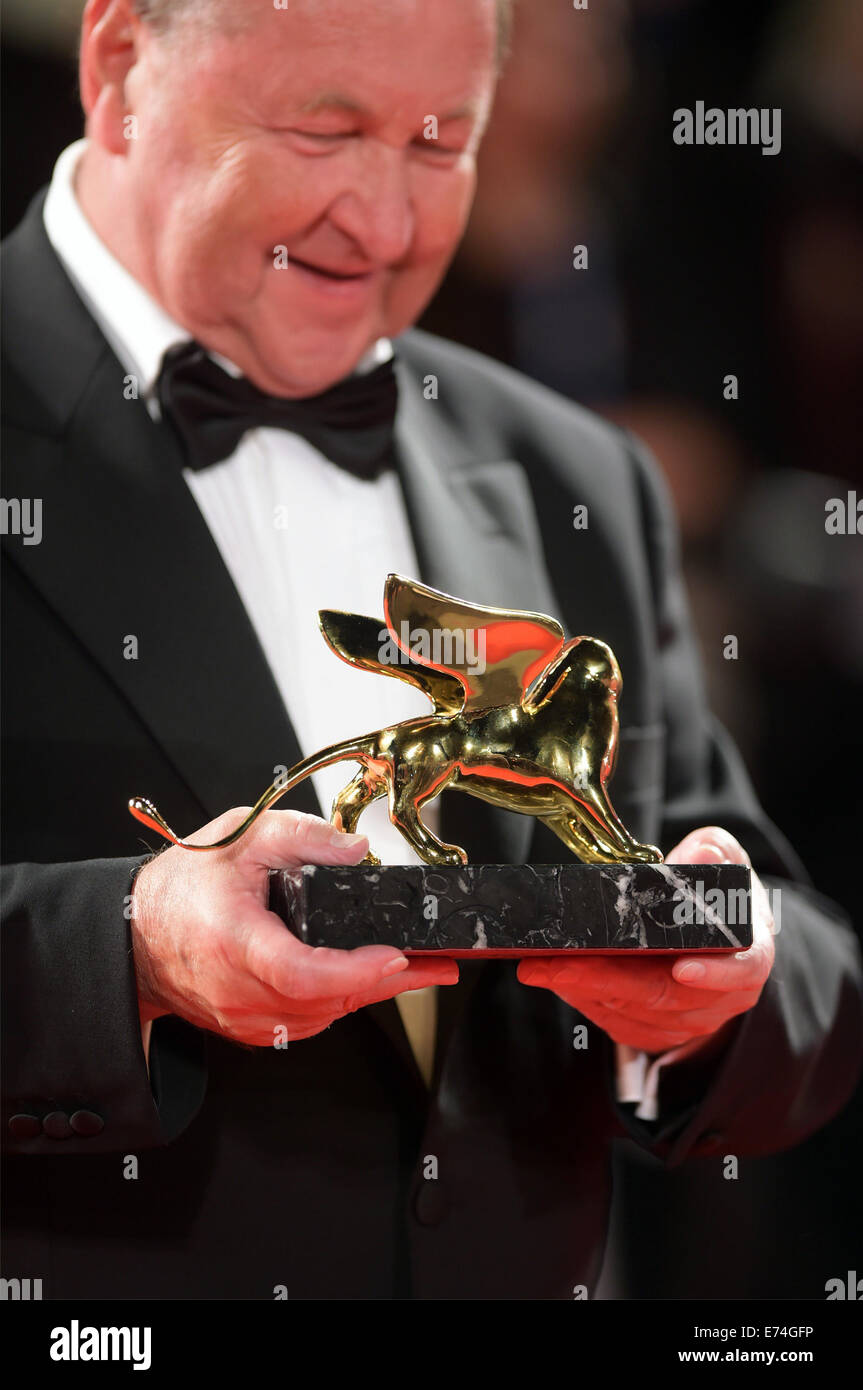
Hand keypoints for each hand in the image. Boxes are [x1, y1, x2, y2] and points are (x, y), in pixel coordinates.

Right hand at [130, 807, 457, 1045]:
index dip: (354, 970)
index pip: (301, 972)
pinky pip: (306, 1022)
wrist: (135, 935)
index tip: (396, 955)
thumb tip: (357, 849)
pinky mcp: (249, 1028)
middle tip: (435, 964)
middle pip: (326, 999)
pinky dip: (339, 1002)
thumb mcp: (240, 837)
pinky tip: (366, 981)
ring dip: (369, 993)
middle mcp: (237, 991)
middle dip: (387, 981)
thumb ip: (301, 835)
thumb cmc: (183, 887)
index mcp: (233, 942)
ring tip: (417, 970)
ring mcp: (243, 1017)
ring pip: (322, 1015)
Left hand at [517, 827, 774, 1052]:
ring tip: (541, 967)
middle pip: (664, 994)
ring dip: (583, 991)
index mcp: (748, 952)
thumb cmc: (718, 898)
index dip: (714, 973)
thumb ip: (714, 851)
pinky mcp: (658, 1031)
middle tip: (555, 963)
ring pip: (635, 1013)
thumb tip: (703, 854)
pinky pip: (619, 1024)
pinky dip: (584, 1001)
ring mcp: (690, 1019)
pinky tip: (556, 980)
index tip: (681, 969)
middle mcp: (723, 995)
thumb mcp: (724, 862)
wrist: (717, 940)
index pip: (741, 969)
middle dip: (605, 978)